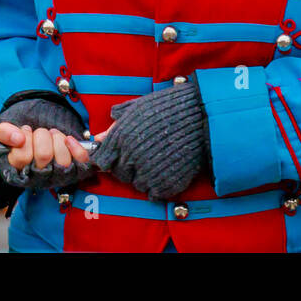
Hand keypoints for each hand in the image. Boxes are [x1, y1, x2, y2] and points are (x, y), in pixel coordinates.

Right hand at [0, 95, 94, 205]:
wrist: (39, 137)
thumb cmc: (22, 138)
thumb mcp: (6, 133)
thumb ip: (4, 133)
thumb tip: (17, 139)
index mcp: (18, 171)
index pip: (22, 157)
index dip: (24, 140)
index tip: (24, 133)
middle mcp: (38, 177)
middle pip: (44, 156)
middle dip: (42, 136)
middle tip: (39, 133)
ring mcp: (56, 175)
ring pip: (62, 159)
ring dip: (58, 139)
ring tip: (52, 135)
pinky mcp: (74, 170)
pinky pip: (81, 161)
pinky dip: (76, 147)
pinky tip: (69, 139)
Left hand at [89, 81, 208, 200]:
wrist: (201, 115)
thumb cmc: (169, 107)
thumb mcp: (138, 109)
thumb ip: (116, 125)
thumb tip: (98, 137)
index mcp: (121, 138)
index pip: (104, 160)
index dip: (111, 159)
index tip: (119, 157)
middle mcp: (131, 157)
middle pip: (120, 175)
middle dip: (128, 168)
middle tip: (143, 157)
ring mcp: (149, 172)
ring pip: (137, 185)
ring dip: (144, 177)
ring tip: (157, 162)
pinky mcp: (166, 184)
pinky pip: (154, 193)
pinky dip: (158, 186)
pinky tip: (166, 171)